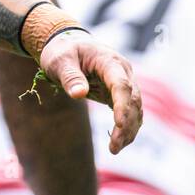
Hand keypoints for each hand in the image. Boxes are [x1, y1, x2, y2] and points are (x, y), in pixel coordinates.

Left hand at [37, 29, 140, 153]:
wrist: (67, 45)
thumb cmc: (62, 51)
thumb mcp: (59, 61)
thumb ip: (70, 76)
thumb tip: (79, 94)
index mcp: (110, 61)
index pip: (121, 85)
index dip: (122, 105)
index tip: (118, 124)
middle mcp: (123, 72)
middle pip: (132, 100)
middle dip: (126, 125)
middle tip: (113, 147)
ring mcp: (125, 82)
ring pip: (135, 109)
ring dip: (128, 130)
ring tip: (114, 149)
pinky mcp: (120, 93)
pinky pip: (130, 112)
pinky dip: (127, 127)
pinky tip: (119, 143)